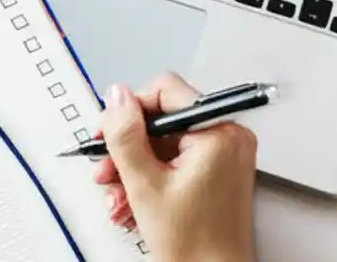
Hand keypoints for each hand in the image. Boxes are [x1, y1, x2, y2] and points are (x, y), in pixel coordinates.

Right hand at [93, 74, 256, 261]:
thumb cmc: (195, 246)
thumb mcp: (145, 185)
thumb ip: (126, 135)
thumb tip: (117, 98)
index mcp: (219, 133)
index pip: (165, 91)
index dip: (129, 110)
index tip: (109, 130)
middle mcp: (228, 137)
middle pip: (163, 119)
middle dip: (128, 146)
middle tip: (108, 166)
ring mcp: (225, 154)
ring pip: (164, 141)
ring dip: (133, 165)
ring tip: (117, 191)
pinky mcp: (217, 169)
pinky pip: (175, 158)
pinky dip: (150, 174)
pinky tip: (133, 197)